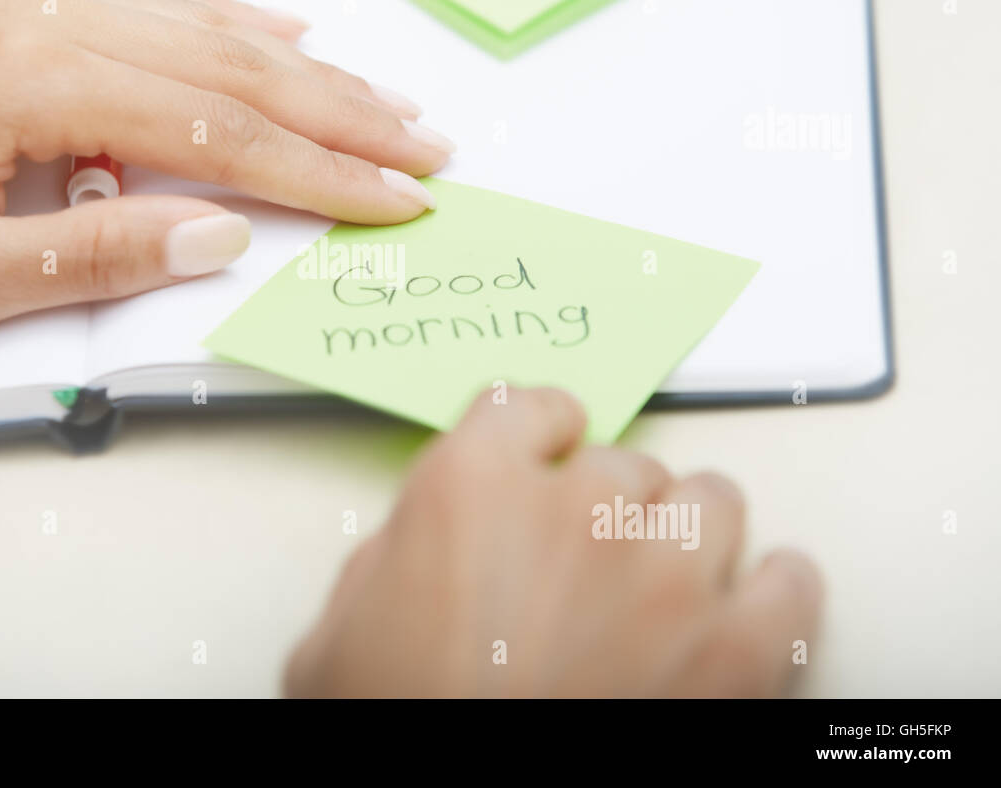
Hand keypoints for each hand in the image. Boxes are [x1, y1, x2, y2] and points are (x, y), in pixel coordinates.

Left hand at [0, 0, 452, 338]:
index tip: (399, 202)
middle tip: (429, 149)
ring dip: (302, 73)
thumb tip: (221, 233)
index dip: (320, 175)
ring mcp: (25, 3)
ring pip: (197, 31)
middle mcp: (39, 18)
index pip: (215, 132)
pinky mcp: (10, 9)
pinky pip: (145, 7)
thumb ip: (95, 253)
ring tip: (386, 104)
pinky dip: (224, 23)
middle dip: (340, 117)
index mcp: (28, 83)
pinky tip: (281, 32)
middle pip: (227, 68)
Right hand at [285, 387, 822, 696]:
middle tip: (590, 560)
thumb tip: (421, 546)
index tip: (553, 450)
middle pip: (623, 463)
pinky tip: (749, 608)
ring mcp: (661, 575)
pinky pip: (788, 581)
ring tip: (666, 584)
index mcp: (469, 487)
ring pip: (710, 499)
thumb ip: (388, 559)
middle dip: (607, 507)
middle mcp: (573, 509)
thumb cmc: (391, 721)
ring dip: (687, 535)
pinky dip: (774, 590)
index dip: (543, 434)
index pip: (529, 406)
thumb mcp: (338, 632)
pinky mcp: (732, 651)